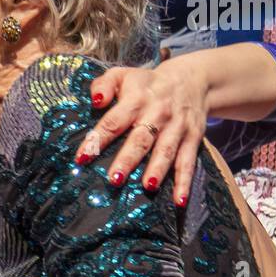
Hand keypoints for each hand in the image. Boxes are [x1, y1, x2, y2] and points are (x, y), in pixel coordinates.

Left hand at [84, 61, 210, 206]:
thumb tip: (94, 101)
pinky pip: (188, 162)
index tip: (82, 157)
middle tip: (114, 179)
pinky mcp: (192, 138)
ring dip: (157, 170)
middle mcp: (157, 113)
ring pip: (166, 150)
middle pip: (141, 139)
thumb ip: (104, 85)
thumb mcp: (123, 75)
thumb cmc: (147, 83)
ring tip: (148, 187)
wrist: (192, 80)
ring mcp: (176, 127)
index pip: (114, 121)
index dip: (98, 139)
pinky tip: (178, 201)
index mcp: (136, 99)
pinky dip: (184, 182)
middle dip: (128, 159)